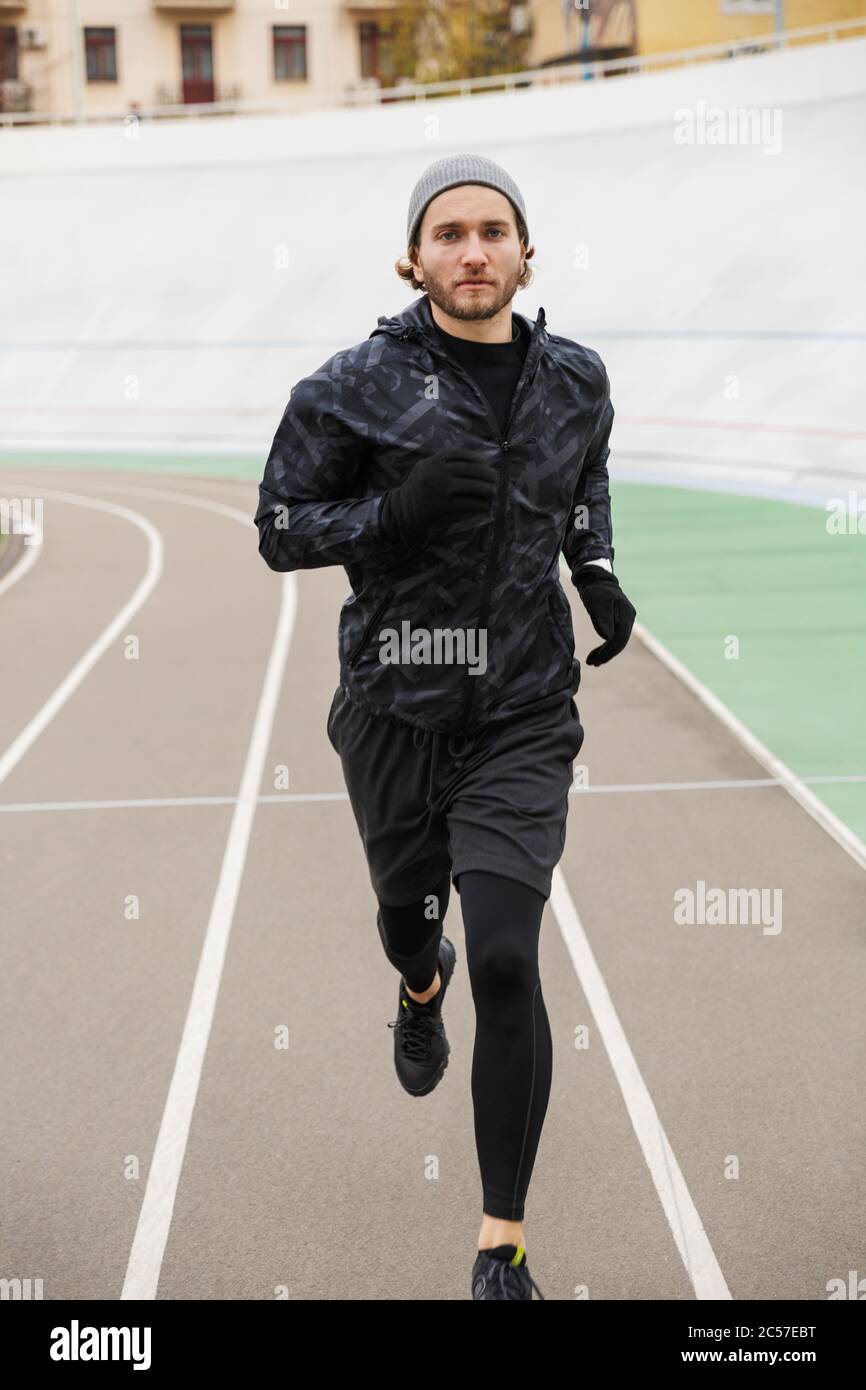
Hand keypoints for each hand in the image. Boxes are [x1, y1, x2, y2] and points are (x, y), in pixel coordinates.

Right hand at [380, 455, 497, 545]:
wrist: (402, 510)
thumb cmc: (418, 489)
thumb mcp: (424, 468)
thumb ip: (442, 462)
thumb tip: (474, 463)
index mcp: (433, 461)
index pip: (460, 454)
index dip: (476, 458)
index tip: (485, 464)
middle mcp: (437, 472)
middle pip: (471, 469)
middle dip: (487, 474)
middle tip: (495, 479)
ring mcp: (440, 489)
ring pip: (472, 486)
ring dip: (487, 489)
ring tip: (493, 492)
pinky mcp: (443, 505)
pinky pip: (468, 503)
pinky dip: (479, 504)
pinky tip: (484, 506)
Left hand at [573, 564, 635, 665]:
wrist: (596, 578)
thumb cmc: (595, 589)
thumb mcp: (596, 602)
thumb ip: (601, 618)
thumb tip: (607, 637)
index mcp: (625, 613)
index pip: (620, 638)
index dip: (608, 651)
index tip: (595, 660)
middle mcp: (629, 617)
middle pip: (620, 642)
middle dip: (607, 654)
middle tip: (592, 663)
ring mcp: (625, 619)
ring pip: (618, 640)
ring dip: (606, 652)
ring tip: (593, 662)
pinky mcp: (619, 620)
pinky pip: (615, 636)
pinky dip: (607, 646)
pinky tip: (598, 653)